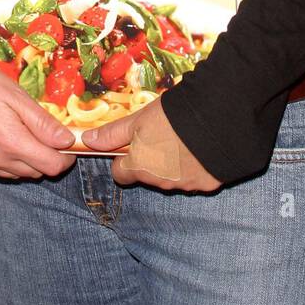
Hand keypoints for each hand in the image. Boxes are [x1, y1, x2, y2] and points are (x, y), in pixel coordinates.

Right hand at [0, 57, 76, 178]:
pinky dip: (4, 161)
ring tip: (19, 133)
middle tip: (43, 134)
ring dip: (25, 161)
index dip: (66, 157)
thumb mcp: (15, 95)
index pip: (52, 167)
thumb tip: (67, 141)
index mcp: (11, 142)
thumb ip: (42, 122)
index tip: (66, 144)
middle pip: (35, 173)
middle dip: (46, 157)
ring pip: (15, 174)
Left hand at [82, 97, 221, 191]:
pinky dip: (194, 167)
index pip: (121, 174)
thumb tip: (87, 141)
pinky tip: (200, 148)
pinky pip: (194, 178)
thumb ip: (112, 134)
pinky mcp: (207, 184)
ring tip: (183, 139)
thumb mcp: (137, 120)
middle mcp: (160, 182)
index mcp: (140, 167)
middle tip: (161, 136)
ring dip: (173, 164)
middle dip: (150, 160)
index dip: (122, 160)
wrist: (216, 122)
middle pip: (147, 175)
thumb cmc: (171, 118)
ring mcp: (185, 186)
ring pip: (171, 178)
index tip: (131, 146)